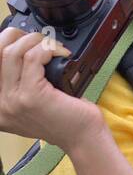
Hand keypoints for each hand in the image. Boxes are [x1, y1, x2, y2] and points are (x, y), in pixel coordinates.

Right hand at [0, 26, 104, 150]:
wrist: (83, 138)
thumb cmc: (65, 118)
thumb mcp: (32, 103)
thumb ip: (18, 86)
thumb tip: (20, 52)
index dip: (5, 44)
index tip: (22, 41)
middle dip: (18, 36)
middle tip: (39, 41)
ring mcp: (12, 100)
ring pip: (12, 52)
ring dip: (36, 40)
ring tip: (52, 47)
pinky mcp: (31, 96)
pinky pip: (33, 57)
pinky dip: (48, 49)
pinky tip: (61, 54)